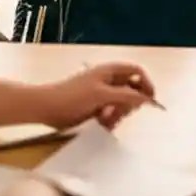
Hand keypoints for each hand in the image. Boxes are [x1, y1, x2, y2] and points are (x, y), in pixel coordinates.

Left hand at [35, 62, 156, 130]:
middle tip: (120, 114)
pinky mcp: (95, 107)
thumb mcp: (102, 95)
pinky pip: (111, 113)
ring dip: (118, 114)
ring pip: (122, 104)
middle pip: (131, 90)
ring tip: (106, 120)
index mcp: (110, 71)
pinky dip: (110, 119)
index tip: (149, 101)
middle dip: (129, 104)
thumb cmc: (73, 97)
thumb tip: (147, 98)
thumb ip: (126, 96)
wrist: (46, 108)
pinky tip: (101, 124)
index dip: (146, 84)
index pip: (137, 72)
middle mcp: (108, 80)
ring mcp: (101, 94)